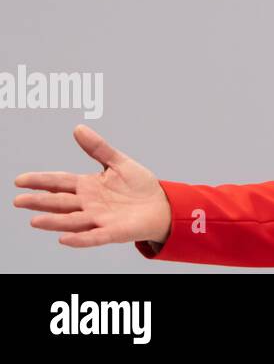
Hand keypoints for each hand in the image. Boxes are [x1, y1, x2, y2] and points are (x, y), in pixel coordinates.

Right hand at [13, 124, 171, 248]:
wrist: (161, 205)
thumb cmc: (138, 186)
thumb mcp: (118, 162)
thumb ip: (98, 148)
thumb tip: (78, 128)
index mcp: (87, 186)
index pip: (59, 182)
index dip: (40, 181)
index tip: (20, 180)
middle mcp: (87, 204)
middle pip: (60, 202)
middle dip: (39, 202)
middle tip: (18, 201)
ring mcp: (98, 219)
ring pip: (72, 221)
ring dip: (54, 222)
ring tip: (35, 221)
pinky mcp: (112, 232)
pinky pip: (93, 236)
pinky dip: (80, 238)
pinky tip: (65, 239)